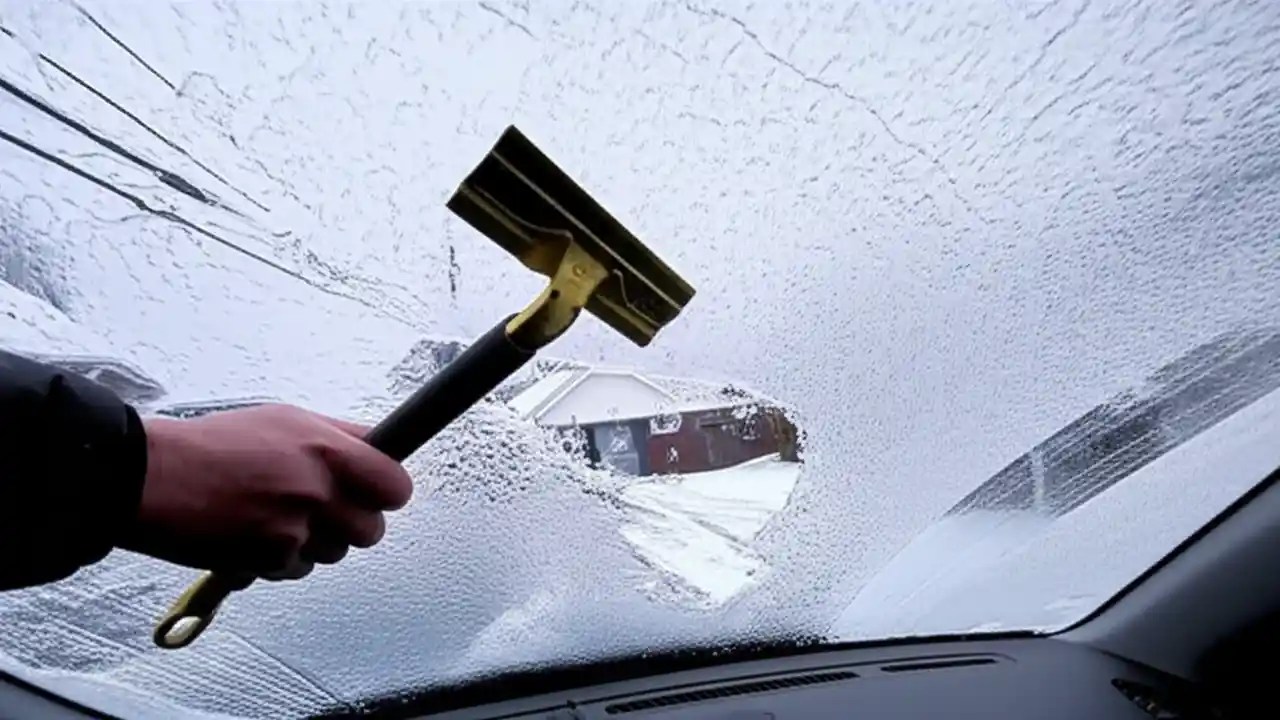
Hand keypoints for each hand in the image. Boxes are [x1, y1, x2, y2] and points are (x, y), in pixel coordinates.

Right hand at [123, 404, 412, 578]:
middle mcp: (316, 491)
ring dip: (314, 542)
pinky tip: (254, 533)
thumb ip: (338, 436)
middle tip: (323, 508)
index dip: (387, 491)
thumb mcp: (286, 420)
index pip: (396, 486)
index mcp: (327, 450)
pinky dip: (281, 559)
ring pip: (334, 553)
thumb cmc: (214, 443)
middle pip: (372, 530)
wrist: (152, 478)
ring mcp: (293, 530)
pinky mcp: (268, 561)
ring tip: (276, 514)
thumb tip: (378, 445)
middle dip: (352, 523)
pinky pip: (296, 570)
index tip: (377, 490)